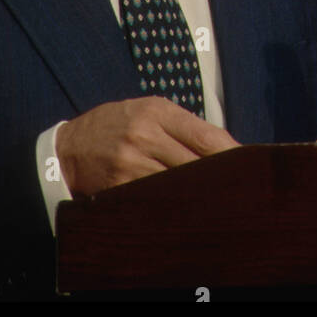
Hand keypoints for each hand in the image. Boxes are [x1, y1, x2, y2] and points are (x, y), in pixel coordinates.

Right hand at [57, 96, 238, 196]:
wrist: (68, 147)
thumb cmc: (115, 125)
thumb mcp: (146, 110)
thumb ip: (181, 125)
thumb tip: (223, 146)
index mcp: (157, 111)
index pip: (205, 134)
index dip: (231, 152)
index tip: (248, 164)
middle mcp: (145, 134)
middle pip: (196, 162)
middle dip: (220, 176)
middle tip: (239, 187)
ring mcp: (132, 162)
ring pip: (180, 183)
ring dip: (199, 192)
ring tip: (217, 198)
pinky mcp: (121, 186)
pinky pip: (157, 198)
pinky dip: (174, 202)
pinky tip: (186, 206)